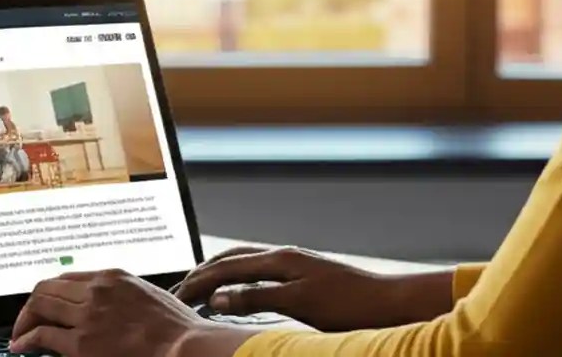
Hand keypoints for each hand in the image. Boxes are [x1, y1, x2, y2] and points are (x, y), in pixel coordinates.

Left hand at [9, 269, 252, 356]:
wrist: (184, 347)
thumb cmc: (177, 328)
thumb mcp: (148, 296)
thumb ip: (123, 297)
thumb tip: (108, 309)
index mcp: (114, 277)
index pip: (69, 278)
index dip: (52, 293)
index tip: (47, 306)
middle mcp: (97, 290)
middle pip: (47, 288)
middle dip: (32, 305)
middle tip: (27, 321)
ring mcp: (88, 315)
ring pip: (40, 306)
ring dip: (24, 321)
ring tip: (20, 336)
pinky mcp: (81, 343)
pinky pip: (42, 336)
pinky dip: (25, 341)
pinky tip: (21, 348)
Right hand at [173, 245, 454, 331]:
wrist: (386, 303)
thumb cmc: (348, 305)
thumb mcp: (298, 303)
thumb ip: (256, 297)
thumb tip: (216, 296)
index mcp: (280, 260)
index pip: (226, 268)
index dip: (198, 282)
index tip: (174, 297)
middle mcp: (285, 256)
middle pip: (232, 258)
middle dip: (203, 272)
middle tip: (178, 290)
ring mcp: (295, 264)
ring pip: (246, 261)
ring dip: (220, 272)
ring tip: (201, 287)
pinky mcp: (304, 275)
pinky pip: (260, 272)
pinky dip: (240, 278)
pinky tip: (240, 290)